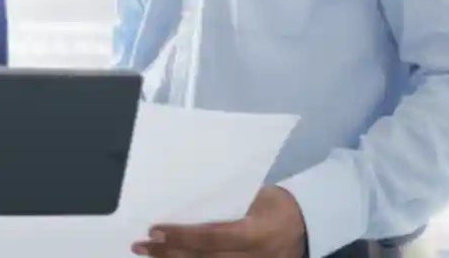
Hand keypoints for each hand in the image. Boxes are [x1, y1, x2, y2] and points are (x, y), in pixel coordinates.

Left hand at [132, 186, 306, 257]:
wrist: (306, 224)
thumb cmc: (276, 203)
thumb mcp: (255, 197)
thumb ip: (224, 206)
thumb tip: (184, 205)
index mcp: (258, 232)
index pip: (214, 237)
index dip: (183, 236)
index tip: (155, 229)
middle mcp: (256, 257)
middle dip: (170, 254)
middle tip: (142, 245)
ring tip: (149, 255)